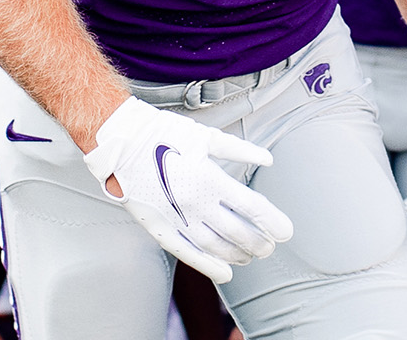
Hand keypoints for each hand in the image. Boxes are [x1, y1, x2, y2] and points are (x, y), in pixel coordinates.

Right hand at [82, 96, 292, 283]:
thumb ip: (239, 150)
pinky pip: (186, 253)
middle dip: (259, 242)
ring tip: (251, 257)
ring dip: (237, 254)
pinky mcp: (159, 227)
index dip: (272, 222)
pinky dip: (207, 265)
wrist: (120, 142)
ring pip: (215, 246)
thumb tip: (268, 159)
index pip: (252, 208)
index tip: (287, 232)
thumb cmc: (164, 134)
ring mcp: (176, 219)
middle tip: (271, 247)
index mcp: (210, 179)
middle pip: (237, 232)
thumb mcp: (205, 136)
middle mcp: (196, 204)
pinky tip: (224, 273)